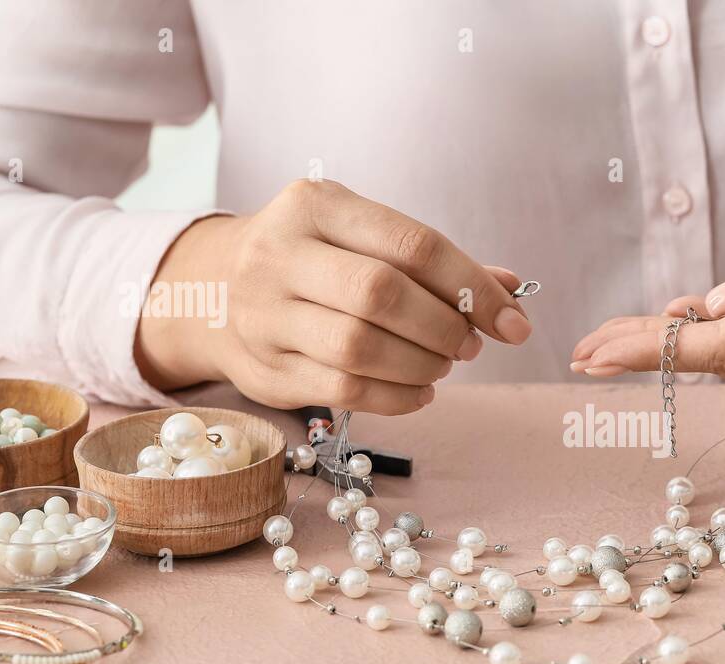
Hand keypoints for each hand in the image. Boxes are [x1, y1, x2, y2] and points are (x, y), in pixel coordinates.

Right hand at [135, 179, 532, 413]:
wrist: (210, 290)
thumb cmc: (313, 260)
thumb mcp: (364, 238)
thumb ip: (436, 263)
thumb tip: (513, 291)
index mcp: (316, 205)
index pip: (413, 244)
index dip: (474, 287)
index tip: (514, 323)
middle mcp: (280, 253)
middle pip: (382, 295)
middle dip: (444, 328)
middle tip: (468, 346)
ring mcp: (264, 313)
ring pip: (360, 348)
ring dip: (421, 365)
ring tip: (440, 365)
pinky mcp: (264, 367)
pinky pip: (344, 391)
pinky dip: (397, 398)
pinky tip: (419, 392)